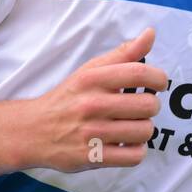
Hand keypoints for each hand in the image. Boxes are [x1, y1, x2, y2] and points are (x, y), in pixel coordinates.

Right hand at [23, 28, 166, 171]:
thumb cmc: (68, 98)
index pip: (140, 73)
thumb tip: (150, 33)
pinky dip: (136, 151)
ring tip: (131, 126)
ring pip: (145, 131)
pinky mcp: (92, 158)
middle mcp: (91, 105)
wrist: (32, 131)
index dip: (159, 78)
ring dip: (144, 130)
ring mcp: (91, 133)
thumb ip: (124, 54)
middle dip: (151, 106)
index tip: (158, 84)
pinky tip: (126, 144)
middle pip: (148, 105)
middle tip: (139, 108)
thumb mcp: (90, 71)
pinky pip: (134, 156)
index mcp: (92, 79)